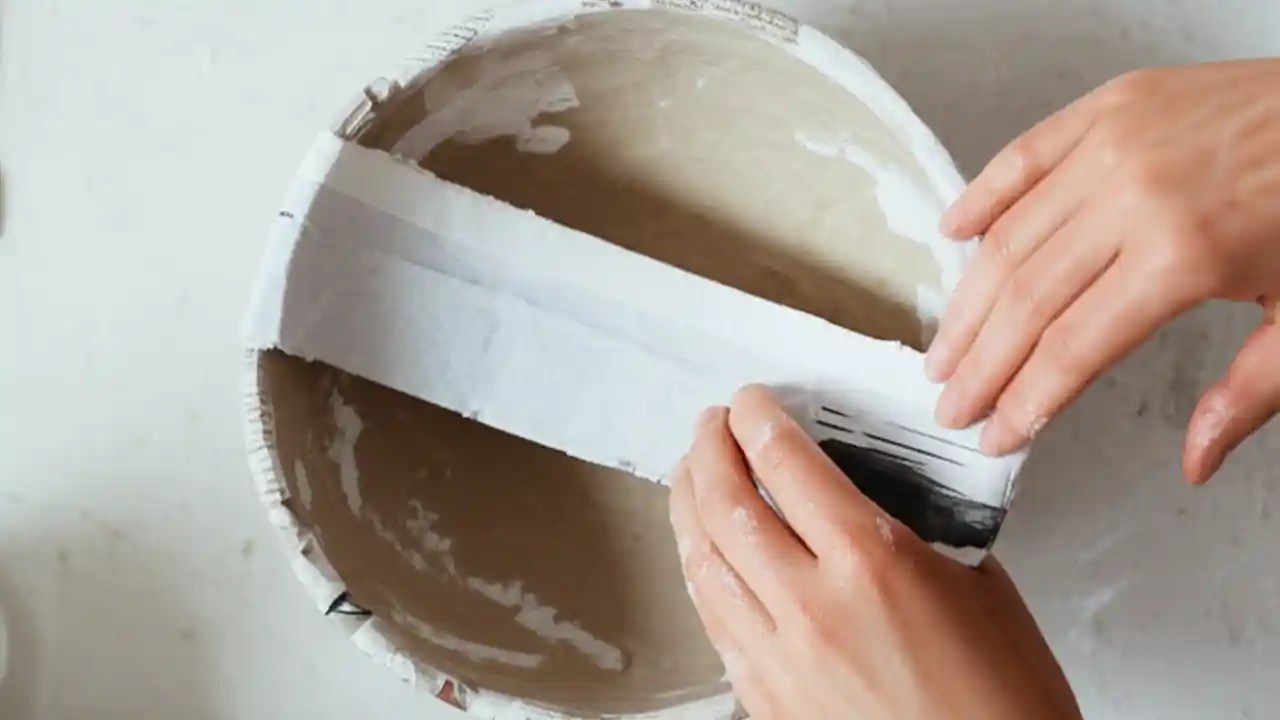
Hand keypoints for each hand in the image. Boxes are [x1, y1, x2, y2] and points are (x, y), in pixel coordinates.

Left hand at [668, 386, 1080, 719]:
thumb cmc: (1004, 698)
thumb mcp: (977, 585)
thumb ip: (913, 530)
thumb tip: (868, 498)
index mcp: (873, 562)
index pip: (787, 464)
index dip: (757, 420)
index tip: (750, 401)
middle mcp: (813, 604)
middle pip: (727, 505)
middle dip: (709, 450)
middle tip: (711, 425)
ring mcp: (780, 656)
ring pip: (704, 561)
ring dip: (688, 506)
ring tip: (691, 474)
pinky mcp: (766, 697)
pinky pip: (712, 619)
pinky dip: (699, 572)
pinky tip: (701, 552)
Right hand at [926, 59, 1279, 481]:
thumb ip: (1250, 392)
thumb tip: (1196, 460)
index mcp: (1185, 256)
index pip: (1072, 350)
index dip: (1024, 402)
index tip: (997, 434)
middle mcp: (1135, 196)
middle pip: (1025, 300)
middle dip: (981, 366)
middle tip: (951, 404)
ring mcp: (1114, 144)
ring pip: (1009, 238)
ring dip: (968, 303)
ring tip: (946, 348)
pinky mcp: (1110, 106)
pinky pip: (1023, 157)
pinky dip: (981, 198)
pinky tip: (955, 236)